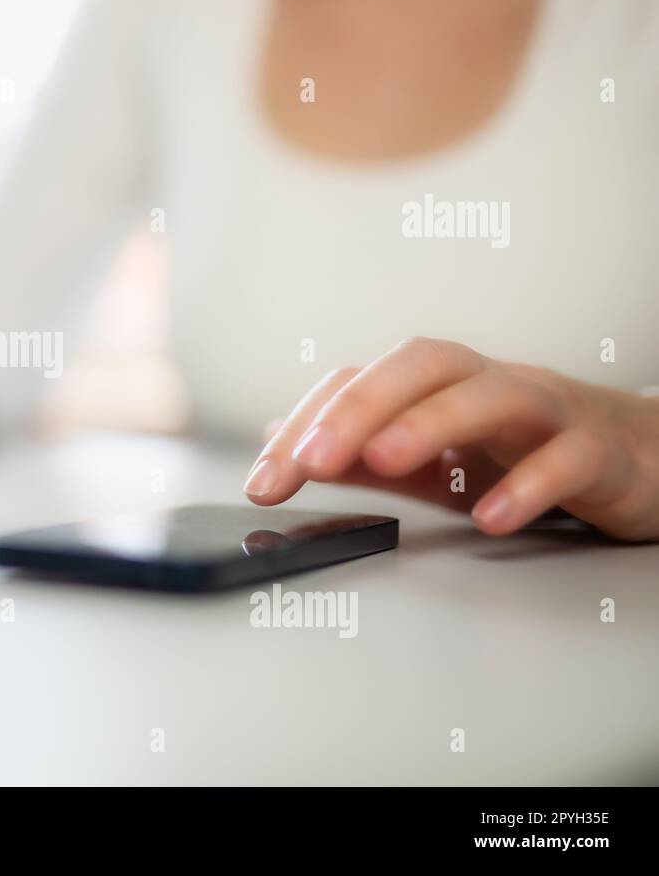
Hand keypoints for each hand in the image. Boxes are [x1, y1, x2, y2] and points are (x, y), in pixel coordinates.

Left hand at [244, 337, 658, 541]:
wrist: (639, 457)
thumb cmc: (523, 447)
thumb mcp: (430, 455)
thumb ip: (359, 451)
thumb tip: (280, 444)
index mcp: (436, 383)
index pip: (359, 381)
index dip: (305, 423)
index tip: (264, 478)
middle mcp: (486, 383)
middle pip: (419, 367)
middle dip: (358, 408)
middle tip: (310, 461)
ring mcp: (546, 411)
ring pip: (491, 395)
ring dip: (431, 424)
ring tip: (384, 462)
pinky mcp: (600, 452)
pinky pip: (566, 458)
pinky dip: (527, 483)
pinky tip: (491, 517)